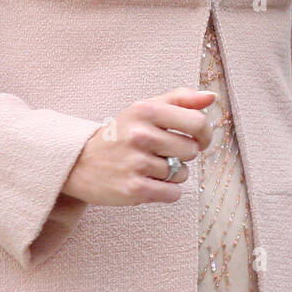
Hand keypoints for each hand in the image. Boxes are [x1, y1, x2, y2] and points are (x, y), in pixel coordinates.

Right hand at [63, 87, 214, 205]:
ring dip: (173, 174)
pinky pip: (173, 194)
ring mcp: (136, 163)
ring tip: (151, 168)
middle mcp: (141, 134)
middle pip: (191, 150)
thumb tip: (211, 97)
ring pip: (182, 174)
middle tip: (165, 154)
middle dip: (184, 155)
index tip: (199, 139)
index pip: (197, 122)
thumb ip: (180, 99)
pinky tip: (150, 183)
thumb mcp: (145, 109)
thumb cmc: (121, 133)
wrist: (79, 163)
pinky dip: (167, 191)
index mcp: (146, 110)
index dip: (204, 133)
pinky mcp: (134, 189)